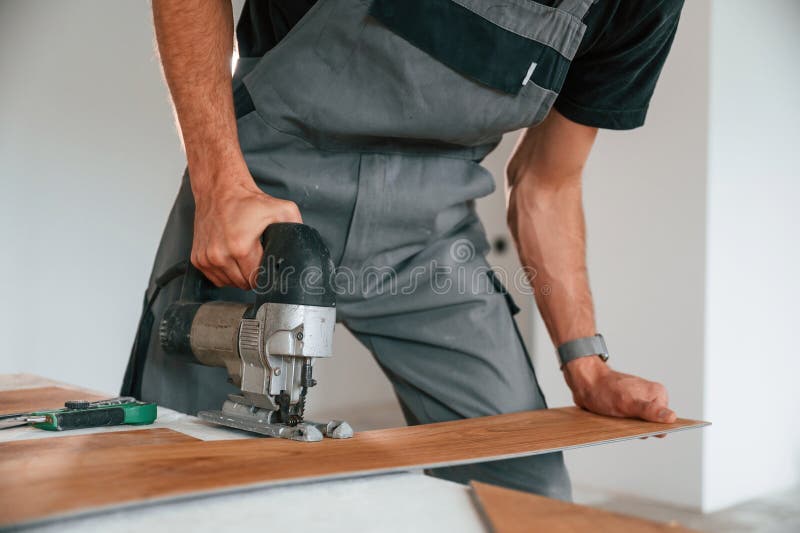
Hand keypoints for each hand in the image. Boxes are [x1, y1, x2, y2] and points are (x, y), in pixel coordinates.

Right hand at [191, 173, 301, 288]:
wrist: (219, 190)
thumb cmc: (247, 201)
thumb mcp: (282, 209)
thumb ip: (296, 228)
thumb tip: (304, 248)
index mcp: (240, 247)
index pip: (258, 280)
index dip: (267, 275)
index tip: (269, 265)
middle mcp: (220, 256)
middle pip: (244, 284)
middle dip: (254, 275)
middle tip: (258, 258)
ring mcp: (206, 259)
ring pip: (229, 283)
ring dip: (239, 275)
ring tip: (245, 256)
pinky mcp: (197, 259)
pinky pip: (216, 278)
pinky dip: (225, 272)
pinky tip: (232, 258)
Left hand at [563, 356, 676, 427]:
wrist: (585, 382)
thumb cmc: (604, 389)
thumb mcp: (627, 403)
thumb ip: (650, 411)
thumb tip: (672, 418)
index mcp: (657, 394)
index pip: (664, 423)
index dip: (650, 428)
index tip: (635, 425)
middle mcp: (651, 398)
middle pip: (652, 426)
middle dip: (638, 428)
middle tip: (623, 419)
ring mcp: (641, 403)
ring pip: (640, 426)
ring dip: (629, 427)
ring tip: (616, 416)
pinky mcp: (630, 407)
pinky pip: (631, 423)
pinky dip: (623, 425)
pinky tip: (614, 419)